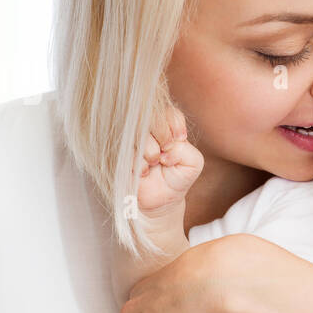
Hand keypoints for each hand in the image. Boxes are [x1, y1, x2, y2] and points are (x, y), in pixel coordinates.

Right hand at [134, 106, 202, 230]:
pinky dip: (140, 164)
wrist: (161, 200)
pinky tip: (144, 172)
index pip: (169, 112)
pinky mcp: (120, 155)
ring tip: (154, 164)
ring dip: (151, 153)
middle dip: (163, 137)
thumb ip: (187, 150)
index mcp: (166, 125)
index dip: (174, 125)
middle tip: (165, 152)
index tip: (180, 140)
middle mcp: (147, 129)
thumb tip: (167, 149)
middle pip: (152, 118)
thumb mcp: (193, 164)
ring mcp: (131, 140)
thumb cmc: (178, 177)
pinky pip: (129, 153)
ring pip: (139, 134)